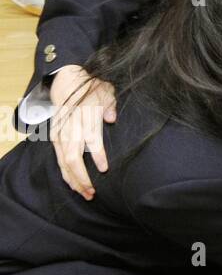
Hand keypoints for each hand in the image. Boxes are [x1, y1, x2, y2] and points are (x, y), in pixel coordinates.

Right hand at [48, 67, 117, 199]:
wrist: (67, 81)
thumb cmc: (93, 87)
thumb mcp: (107, 90)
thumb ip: (110, 105)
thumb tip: (112, 119)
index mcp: (86, 115)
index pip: (90, 139)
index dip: (97, 154)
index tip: (104, 169)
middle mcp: (71, 127)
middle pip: (73, 157)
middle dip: (82, 177)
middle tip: (93, 192)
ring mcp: (61, 133)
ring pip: (64, 162)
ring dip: (74, 179)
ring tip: (86, 193)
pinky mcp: (55, 137)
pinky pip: (59, 159)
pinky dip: (66, 173)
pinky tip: (73, 184)